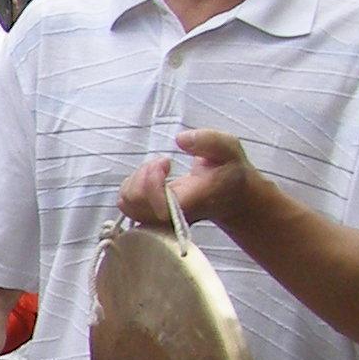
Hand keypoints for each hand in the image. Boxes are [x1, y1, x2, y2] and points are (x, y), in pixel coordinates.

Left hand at [118, 129, 259, 232]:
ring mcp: (160, 220)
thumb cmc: (229, 172)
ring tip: (158, 170)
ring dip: (136, 179)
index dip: (152, 183)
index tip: (166, 162)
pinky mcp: (151, 217)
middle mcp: (173, 217)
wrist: (231, 197)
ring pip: (127, 203)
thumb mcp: (229, 149)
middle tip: (162, 163)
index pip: (160, 207)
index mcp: (193, 202)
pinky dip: (132, 186)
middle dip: (142, 175)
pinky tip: (152, 178)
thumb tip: (180, 139)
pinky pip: (127, 204)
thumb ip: (209, 141)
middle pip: (134, 203)